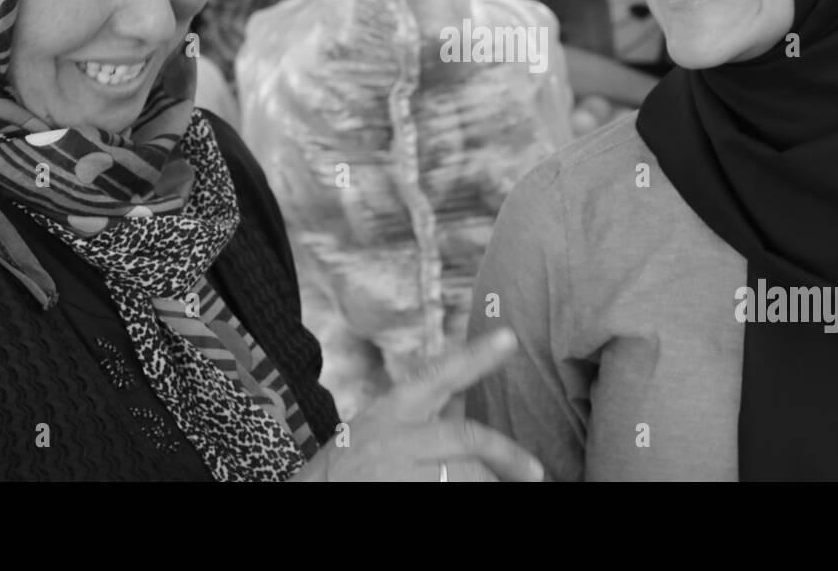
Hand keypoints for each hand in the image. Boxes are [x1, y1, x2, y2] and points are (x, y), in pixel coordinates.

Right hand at [291, 329, 544, 481]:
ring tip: (501, 491)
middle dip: (507, 454)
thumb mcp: (378, 432)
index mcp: (391, 411)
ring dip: (485, 485)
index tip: (510, 336)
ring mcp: (395, 471)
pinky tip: (474, 498)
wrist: (301, 501)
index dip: (477, 355)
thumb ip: (421, 418)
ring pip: (462, 475)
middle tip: (536, 473)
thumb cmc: (345, 471)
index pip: (438, 373)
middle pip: (466, 435)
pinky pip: (446, 492)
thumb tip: (466, 408)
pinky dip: (464, 494)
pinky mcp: (398, 495)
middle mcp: (394, 437)